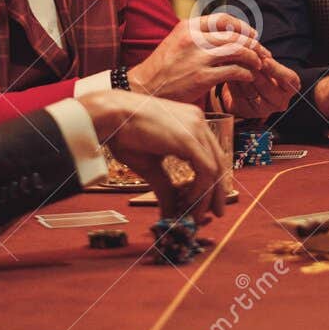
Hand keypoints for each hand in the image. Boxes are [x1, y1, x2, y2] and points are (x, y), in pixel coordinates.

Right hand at [82, 92, 226, 219]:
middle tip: (216, 212)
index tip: (206, 202)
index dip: (211, 181)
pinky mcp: (189, 138)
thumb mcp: (150, 165)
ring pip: (215, 168)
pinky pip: (206, 169)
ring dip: (208, 195)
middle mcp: (198, 123)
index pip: (210, 155)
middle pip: (218, 161)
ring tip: (197, 214)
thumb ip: (165, 187)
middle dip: (217, 191)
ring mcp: (196, 128)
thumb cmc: (124, 134)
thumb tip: (170, 213)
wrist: (110, 115)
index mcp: (190, 124)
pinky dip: (201, 189)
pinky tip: (189, 202)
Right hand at [128, 14, 272, 105]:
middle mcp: (194, 39)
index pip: (224, 19)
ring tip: (257, 65)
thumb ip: (198, 35)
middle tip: (261, 52)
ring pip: (237, 51)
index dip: (242, 26)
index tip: (252, 34)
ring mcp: (198, 58)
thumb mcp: (177, 40)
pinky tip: (248, 77)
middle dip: (252, 43)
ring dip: (252, 58)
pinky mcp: (202, 78)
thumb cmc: (163, 66)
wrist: (145, 88)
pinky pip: (233, 71)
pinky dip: (245, 73)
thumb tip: (225, 32)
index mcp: (188, 26)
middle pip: (234, 35)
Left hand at [218, 58, 300, 118]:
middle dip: (253, 70)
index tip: (265, 60)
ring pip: (251, 91)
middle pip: (267, 86)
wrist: (249, 89)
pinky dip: (232, 84)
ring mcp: (264, 109)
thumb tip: (254, 48)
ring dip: (240, 75)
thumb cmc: (263, 72)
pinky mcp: (247, 112)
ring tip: (232, 63)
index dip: (276, 69)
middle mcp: (280, 102)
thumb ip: (264, 58)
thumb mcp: (268, 64)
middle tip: (242, 58)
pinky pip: (239, 96)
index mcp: (291, 88)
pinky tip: (228, 73)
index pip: (288, 79)